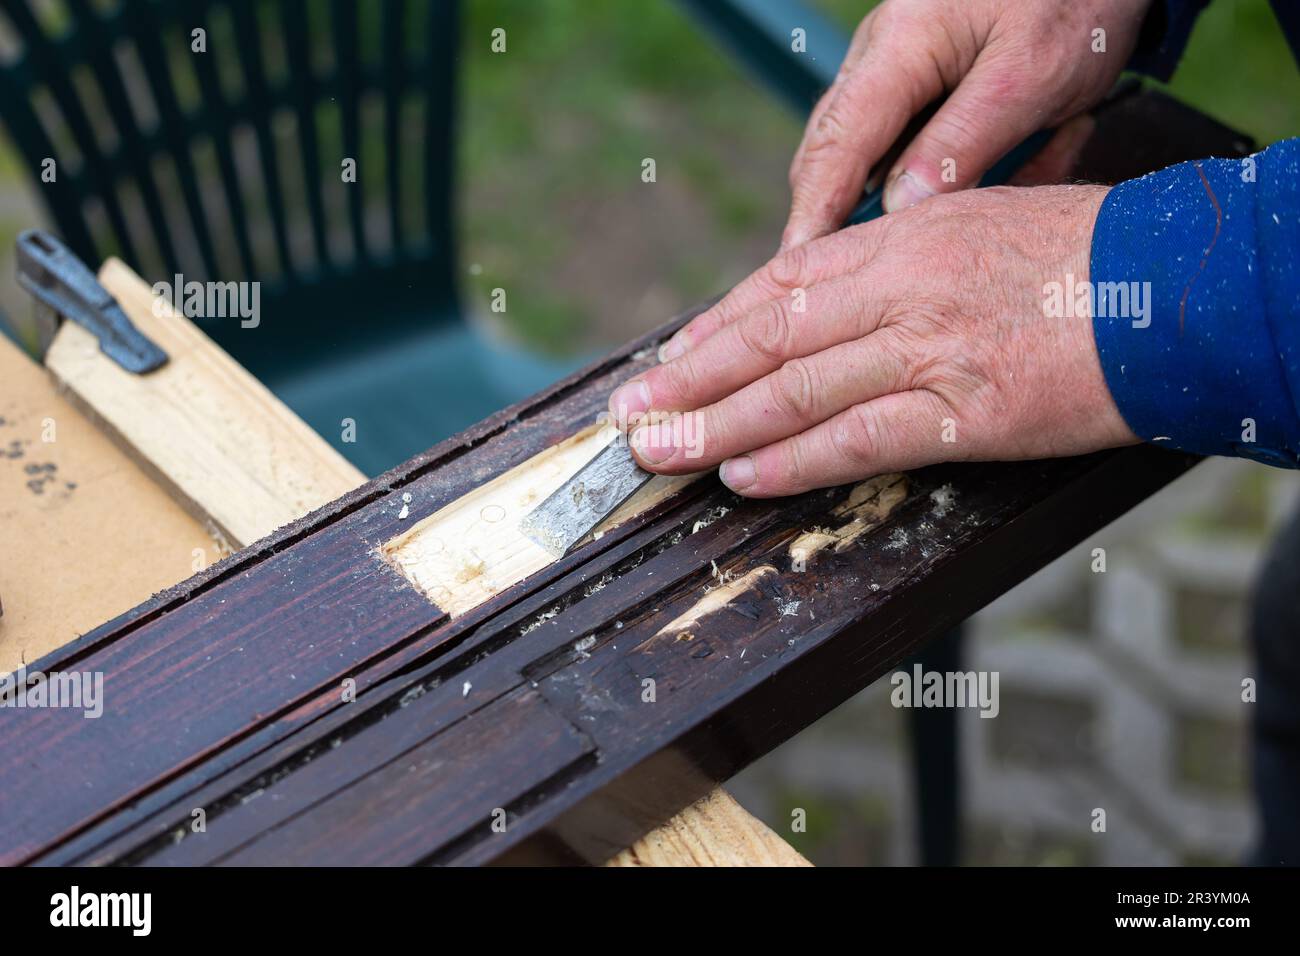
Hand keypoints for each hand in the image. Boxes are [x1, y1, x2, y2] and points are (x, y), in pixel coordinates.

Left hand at [608, 185, 1138, 496]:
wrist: (1178, 288)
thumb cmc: (1085, 258)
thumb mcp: (979, 228)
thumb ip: (903, 262)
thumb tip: (841, 300)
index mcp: (903, 236)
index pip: (781, 285)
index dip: (714, 327)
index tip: (669, 358)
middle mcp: (900, 287)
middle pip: (767, 336)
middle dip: (688, 379)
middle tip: (632, 414)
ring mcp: (928, 349)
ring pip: (795, 389)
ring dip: (716, 425)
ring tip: (660, 451)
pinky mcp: (964, 412)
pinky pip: (858, 439)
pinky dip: (794, 460)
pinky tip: (744, 476)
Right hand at [783, 0, 1152, 246]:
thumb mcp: (1030, 73)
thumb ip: (963, 142)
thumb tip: (901, 206)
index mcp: (898, 46)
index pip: (835, 147)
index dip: (813, 214)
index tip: (798, 268)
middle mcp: (881, 56)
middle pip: (837, 155)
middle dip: (854, 215)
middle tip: (874, 270)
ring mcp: (898, 66)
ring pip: (884, 154)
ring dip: (938, 188)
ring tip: (1022, 170)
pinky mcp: (926, 80)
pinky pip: (925, 142)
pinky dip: (973, 164)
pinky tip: (1044, 144)